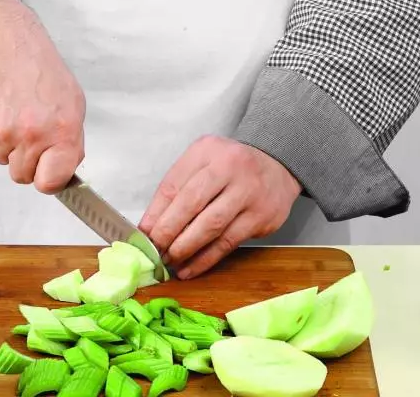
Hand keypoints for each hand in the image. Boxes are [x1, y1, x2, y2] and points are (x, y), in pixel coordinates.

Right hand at [0, 0, 85, 193]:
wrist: (4, 41)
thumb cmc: (40, 68)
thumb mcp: (72, 102)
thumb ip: (70, 141)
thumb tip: (64, 170)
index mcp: (61, 131)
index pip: (50, 182)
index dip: (46, 178)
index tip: (45, 171)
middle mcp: (31, 135)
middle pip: (21, 175)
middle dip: (24, 158)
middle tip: (27, 128)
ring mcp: (0, 131)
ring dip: (5, 141)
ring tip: (12, 110)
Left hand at [138, 135, 301, 279]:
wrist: (276, 164)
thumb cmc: (229, 166)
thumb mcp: (201, 162)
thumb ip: (177, 188)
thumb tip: (151, 225)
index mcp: (207, 151)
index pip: (175, 184)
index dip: (156, 213)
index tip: (143, 233)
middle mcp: (230, 168)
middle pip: (192, 203)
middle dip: (168, 231)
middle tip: (153, 251)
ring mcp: (249, 193)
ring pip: (211, 226)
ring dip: (186, 248)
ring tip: (169, 262)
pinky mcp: (262, 217)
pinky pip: (228, 243)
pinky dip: (206, 259)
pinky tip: (190, 268)